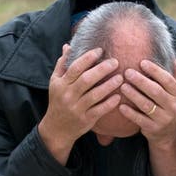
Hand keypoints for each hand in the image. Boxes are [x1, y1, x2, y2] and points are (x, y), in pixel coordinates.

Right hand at [38, 45, 122, 163]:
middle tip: (115, 62)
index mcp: (61, 84)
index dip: (88, 58)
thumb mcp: (55, 83)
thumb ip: (62, 65)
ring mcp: (77, 109)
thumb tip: (67, 46)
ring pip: (95, 95)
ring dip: (109, 85)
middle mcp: (68, 96)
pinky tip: (118, 97)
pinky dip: (109, 104)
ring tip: (120, 78)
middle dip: (102, 69)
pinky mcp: (85, 120)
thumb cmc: (58, 102)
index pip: (75, 68)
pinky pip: (99, 110)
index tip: (100, 50)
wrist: (56, 129)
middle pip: (86, 80)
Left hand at [119, 59, 175, 148]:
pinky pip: (139, 119)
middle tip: (127, 72)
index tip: (142, 62)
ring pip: (146, 105)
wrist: (168, 132)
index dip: (155, 70)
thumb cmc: (168, 104)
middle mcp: (173, 106)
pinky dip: (130, 113)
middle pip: (156, 91)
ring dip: (133, 95)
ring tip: (122, 86)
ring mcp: (163, 118)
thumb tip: (173, 56)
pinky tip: (121, 105)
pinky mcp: (153, 128)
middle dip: (141, 81)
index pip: (167, 79)